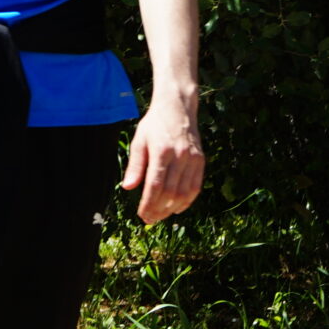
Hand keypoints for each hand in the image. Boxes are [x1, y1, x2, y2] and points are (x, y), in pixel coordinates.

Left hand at [122, 100, 203, 224]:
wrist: (178, 109)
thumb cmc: (154, 125)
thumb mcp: (139, 141)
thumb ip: (135, 166)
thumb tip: (128, 188)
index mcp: (162, 151)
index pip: (155, 185)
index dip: (148, 204)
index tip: (141, 215)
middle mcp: (180, 157)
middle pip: (170, 193)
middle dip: (159, 210)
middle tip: (148, 220)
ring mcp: (193, 160)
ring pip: (184, 193)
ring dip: (172, 209)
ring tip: (159, 217)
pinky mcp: (201, 161)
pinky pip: (196, 187)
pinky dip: (186, 201)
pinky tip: (176, 209)